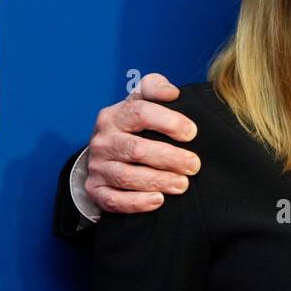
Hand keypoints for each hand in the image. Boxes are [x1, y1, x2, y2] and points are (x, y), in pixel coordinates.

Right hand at [84, 73, 200, 213]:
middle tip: (194, 165)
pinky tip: (158, 201)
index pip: (140, 113)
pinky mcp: (96, 190)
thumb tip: (172, 92)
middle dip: (169, 157)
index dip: (168, 122)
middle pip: (136, 149)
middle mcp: (102, 141)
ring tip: (182, 184)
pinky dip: (137, 202)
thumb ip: (155, 88)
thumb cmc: (131, 127)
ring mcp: (98, 167)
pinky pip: (114, 200)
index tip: (192, 133)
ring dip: (158, 181)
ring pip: (127, 177)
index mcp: (114, 116)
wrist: (104, 155)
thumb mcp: (140, 101)